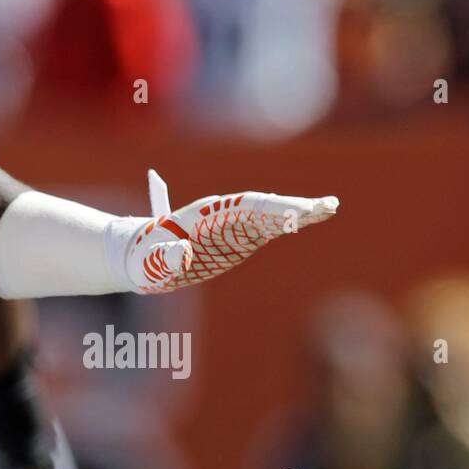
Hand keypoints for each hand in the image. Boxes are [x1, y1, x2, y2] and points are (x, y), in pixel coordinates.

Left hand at [116, 170, 338, 293]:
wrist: (139, 257)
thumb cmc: (144, 259)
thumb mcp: (151, 263)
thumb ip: (166, 257)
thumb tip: (180, 252)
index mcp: (204, 215)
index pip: (243, 207)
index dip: (270, 210)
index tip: (296, 214)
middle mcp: (221, 215)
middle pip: (262, 206)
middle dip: (292, 207)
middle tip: (325, 206)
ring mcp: (231, 226)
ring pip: (269, 214)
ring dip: (298, 212)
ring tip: (329, 207)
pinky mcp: (237, 239)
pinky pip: (267, 228)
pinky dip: (289, 223)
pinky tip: (311, 219)